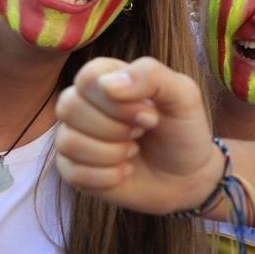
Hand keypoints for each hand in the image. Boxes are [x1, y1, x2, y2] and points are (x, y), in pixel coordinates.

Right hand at [54, 57, 220, 213]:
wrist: (186, 175)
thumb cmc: (182, 129)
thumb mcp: (183, 96)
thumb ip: (151, 76)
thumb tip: (108, 84)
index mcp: (106, 77)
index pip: (88, 78)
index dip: (118, 103)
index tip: (151, 116)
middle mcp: (82, 103)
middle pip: (70, 107)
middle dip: (115, 128)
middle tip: (141, 133)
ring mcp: (72, 135)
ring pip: (68, 142)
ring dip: (112, 154)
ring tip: (134, 151)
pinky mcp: (71, 168)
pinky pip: (73, 173)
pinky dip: (108, 177)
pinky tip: (125, 171)